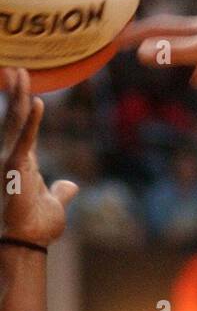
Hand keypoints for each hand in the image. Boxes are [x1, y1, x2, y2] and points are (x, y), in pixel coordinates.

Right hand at [1, 69, 77, 246]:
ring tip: (20, 73)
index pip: (21, 127)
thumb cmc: (37, 226)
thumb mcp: (55, 204)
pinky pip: (25, 139)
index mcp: (23, 162)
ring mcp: (10, 160)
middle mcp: (12, 156)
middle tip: (16, 68)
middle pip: (13, 118)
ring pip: (14, 122)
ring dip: (18, 96)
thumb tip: (72, 185)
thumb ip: (62, 192)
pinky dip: (31, 121)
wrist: (28, 243)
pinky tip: (36, 101)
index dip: (20, 106)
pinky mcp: (15, 168)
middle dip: (14, 92)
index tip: (22, 86)